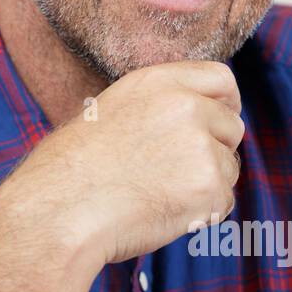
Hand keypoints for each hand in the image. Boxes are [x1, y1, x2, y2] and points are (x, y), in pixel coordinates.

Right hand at [0, 60, 244, 275]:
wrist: (59, 213)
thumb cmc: (71, 175)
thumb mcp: (109, 114)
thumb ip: (157, 109)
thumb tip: (197, 123)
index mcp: (157, 82)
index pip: (221, 78)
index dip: (226, 103)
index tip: (220, 121)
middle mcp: (185, 106)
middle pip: (232, 126)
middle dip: (215, 150)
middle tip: (174, 175)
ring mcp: (201, 146)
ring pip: (228, 168)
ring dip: (205, 185)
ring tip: (156, 195)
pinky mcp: (210, 186)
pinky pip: (223, 202)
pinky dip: (202, 214)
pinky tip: (162, 214)